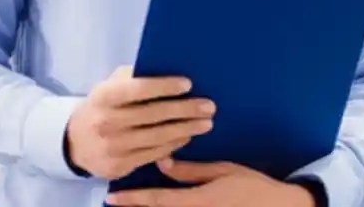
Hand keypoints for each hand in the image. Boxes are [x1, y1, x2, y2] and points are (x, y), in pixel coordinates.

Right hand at [65, 66, 214, 180]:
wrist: (75, 142)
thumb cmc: (102, 106)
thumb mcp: (109, 86)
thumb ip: (133, 77)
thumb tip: (167, 67)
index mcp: (104, 96)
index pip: (137, 89)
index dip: (164, 86)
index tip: (188, 83)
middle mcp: (106, 122)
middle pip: (153, 115)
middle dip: (185, 110)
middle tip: (209, 106)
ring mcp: (112, 147)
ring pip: (157, 137)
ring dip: (185, 129)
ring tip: (205, 122)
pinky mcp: (119, 166)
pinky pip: (153, 154)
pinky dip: (173, 144)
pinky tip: (187, 136)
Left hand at [105, 159, 315, 206]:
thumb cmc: (252, 186)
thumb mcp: (222, 171)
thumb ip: (190, 170)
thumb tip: (162, 162)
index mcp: (198, 201)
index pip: (158, 200)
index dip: (133, 199)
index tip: (111, 196)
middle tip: (113, 199)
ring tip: (129, 202)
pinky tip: (157, 204)